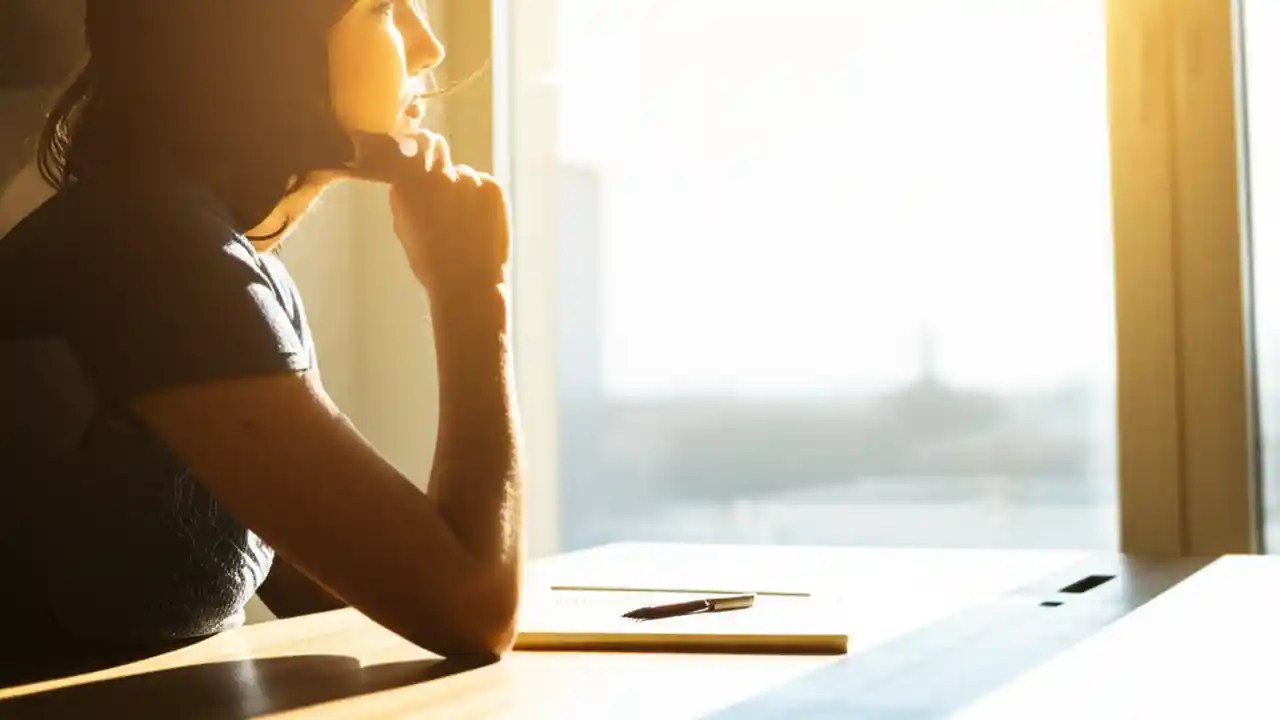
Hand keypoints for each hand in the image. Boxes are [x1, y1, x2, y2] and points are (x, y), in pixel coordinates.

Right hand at [345, 131, 510, 292]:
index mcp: (408, 184)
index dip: (412, 143)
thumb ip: (403, 196)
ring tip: (464, 223)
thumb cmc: (431, 261)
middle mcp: (437, 175)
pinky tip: (479, 224)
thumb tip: (404, 176)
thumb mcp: (404, 227)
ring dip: (462, 190)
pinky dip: (482, 198)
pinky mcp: (493, 187)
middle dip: (435, 159)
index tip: (413, 147)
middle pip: (436, 148)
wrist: (468, 282)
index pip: (409, 143)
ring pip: (463, 175)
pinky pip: (483, 184)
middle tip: (440, 185)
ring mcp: (468, 179)